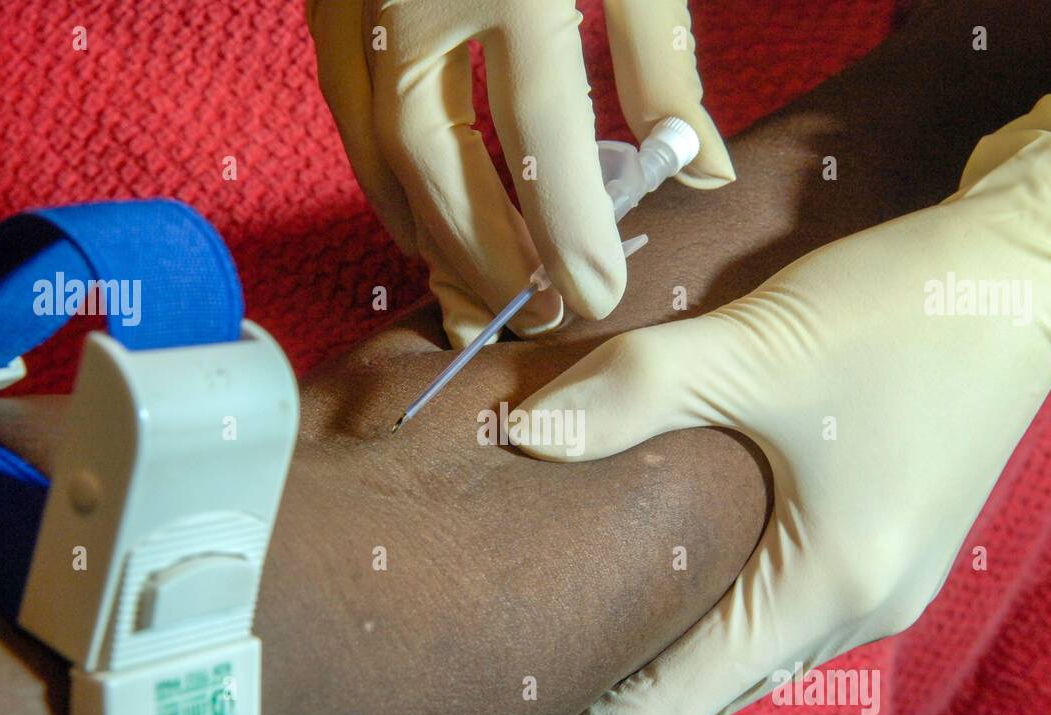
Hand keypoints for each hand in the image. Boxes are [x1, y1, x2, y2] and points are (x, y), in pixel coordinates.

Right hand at [307, 0, 734, 346]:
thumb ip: (665, 59)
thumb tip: (703, 166)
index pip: (542, 137)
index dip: (571, 231)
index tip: (597, 294)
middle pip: (438, 163)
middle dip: (486, 257)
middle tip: (534, 318)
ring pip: (377, 150)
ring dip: (429, 233)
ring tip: (480, 290)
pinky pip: (347, 112)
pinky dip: (385, 180)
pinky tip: (423, 219)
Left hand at [472, 82, 1050, 714]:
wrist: (1020, 271)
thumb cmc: (904, 310)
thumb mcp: (763, 342)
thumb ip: (642, 387)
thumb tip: (527, 434)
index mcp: (835, 583)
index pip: (683, 696)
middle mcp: (862, 607)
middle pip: (712, 694)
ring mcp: (878, 584)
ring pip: (745, 661)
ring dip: (662, 680)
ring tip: (571, 690)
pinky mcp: (878, 550)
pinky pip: (773, 622)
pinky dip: (706, 636)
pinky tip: (657, 618)